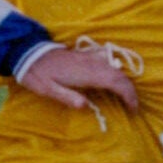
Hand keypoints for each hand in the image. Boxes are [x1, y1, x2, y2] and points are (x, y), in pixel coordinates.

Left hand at [16, 47, 139, 115]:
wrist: (29, 53)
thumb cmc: (38, 73)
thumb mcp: (48, 90)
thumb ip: (67, 97)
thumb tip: (85, 106)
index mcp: (86, 73)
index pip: (116, 82)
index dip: (128, 95)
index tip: (133, 109)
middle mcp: (92, 63)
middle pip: (119, 75)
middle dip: (130, 90)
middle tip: (133, 107)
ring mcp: (89, 57)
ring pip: (115, 67)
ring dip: (123, 81)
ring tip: (125, 96)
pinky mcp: (85, 56)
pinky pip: (107, 62)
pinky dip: (115, 72)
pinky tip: (113, 79)